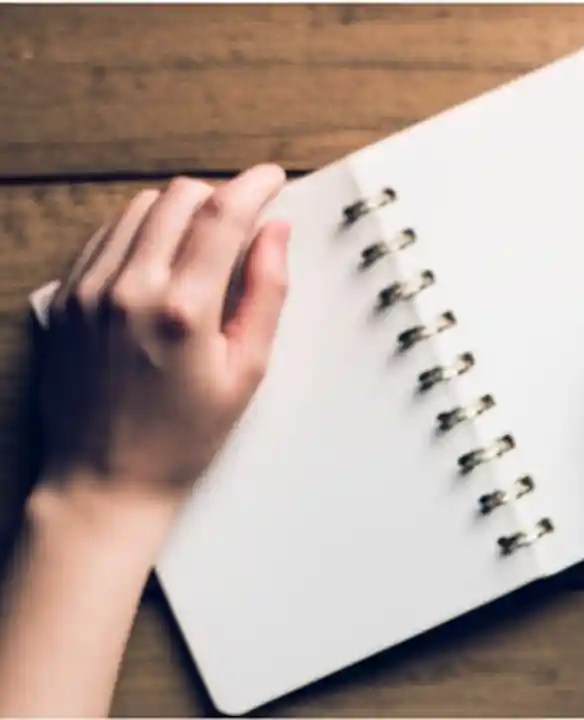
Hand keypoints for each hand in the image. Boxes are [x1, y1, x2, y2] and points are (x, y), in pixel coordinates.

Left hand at [35, 164, 289, 550]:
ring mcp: (87, 292)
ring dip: (176, 211)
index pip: (223, 216)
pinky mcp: (62, 300)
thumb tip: (276, 233)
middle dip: (217, 195)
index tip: (271, 178)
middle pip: (178, 198)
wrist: (105, 480)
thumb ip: (265, 293)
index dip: (254, 186)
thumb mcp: (246, 371)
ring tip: (200, 243)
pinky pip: (103, 237)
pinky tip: (159, 260)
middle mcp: (128, 291)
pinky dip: (138, 233)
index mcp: (183, 310)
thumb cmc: (182, 437)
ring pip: (137, 209)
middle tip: (241, 218)